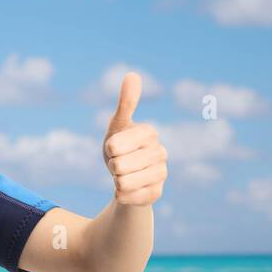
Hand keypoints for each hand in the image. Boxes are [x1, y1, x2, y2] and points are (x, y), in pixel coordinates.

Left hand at [103, 72, 167, 205]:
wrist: (126, 177)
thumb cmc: (121, 147)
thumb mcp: (118, 125)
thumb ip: (127, 102)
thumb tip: (133, 74)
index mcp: (150, 133)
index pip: (115, 145)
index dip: (109, 148)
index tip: (115, 147)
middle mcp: (161, 152)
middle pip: (118, 165)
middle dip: (112, 167)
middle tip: (119, 164)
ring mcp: (161, 174)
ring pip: (123, 183)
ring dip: (116, 181)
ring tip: (123, 175)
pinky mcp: (157, 194)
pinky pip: (127, 197)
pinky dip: (121, 195)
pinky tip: (127, 190)